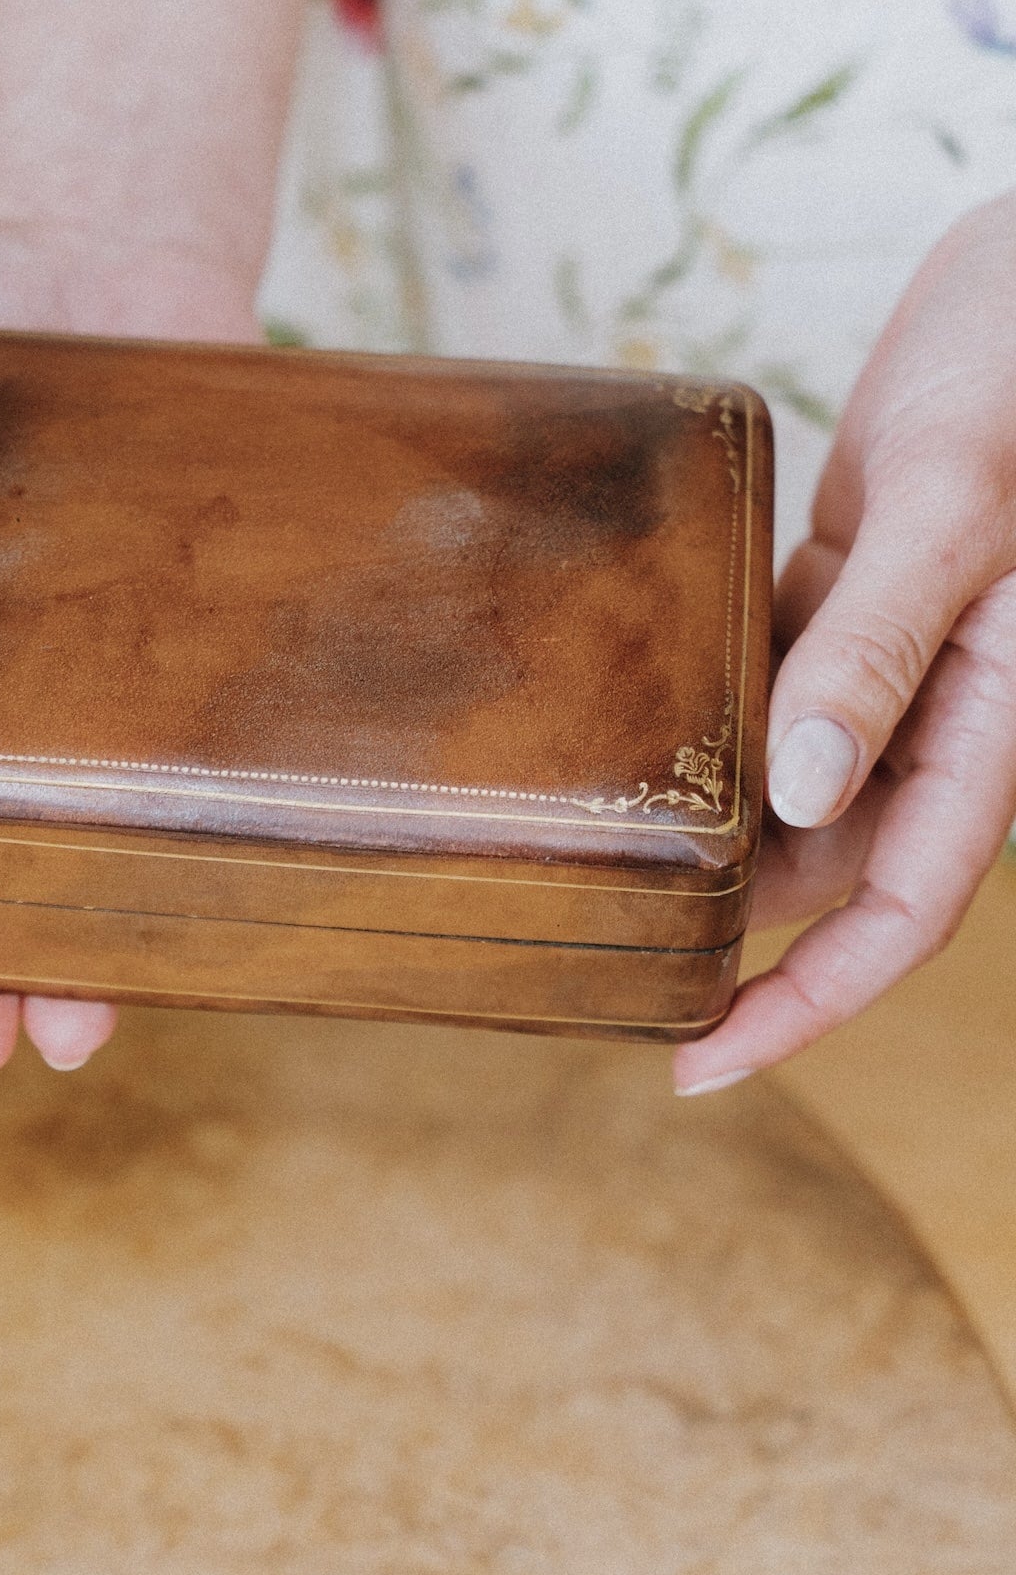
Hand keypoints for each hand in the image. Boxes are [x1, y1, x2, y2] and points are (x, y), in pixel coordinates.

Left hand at [675, 190, 1015, 1093]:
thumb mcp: (957, 514)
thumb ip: (879, 651)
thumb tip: (799, 798)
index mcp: (998, 718)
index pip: (902, 907)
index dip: (808, 1000)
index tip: (698, 1060)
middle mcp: (943, 703)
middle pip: (832, 855)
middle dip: (735, 913)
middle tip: (604, 947)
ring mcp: (894, 647)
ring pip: (797, 770)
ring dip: (716, 808)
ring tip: (599, 844)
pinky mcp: (851, 582)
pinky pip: (775, 673)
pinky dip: (715, 697)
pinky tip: (633, 703)